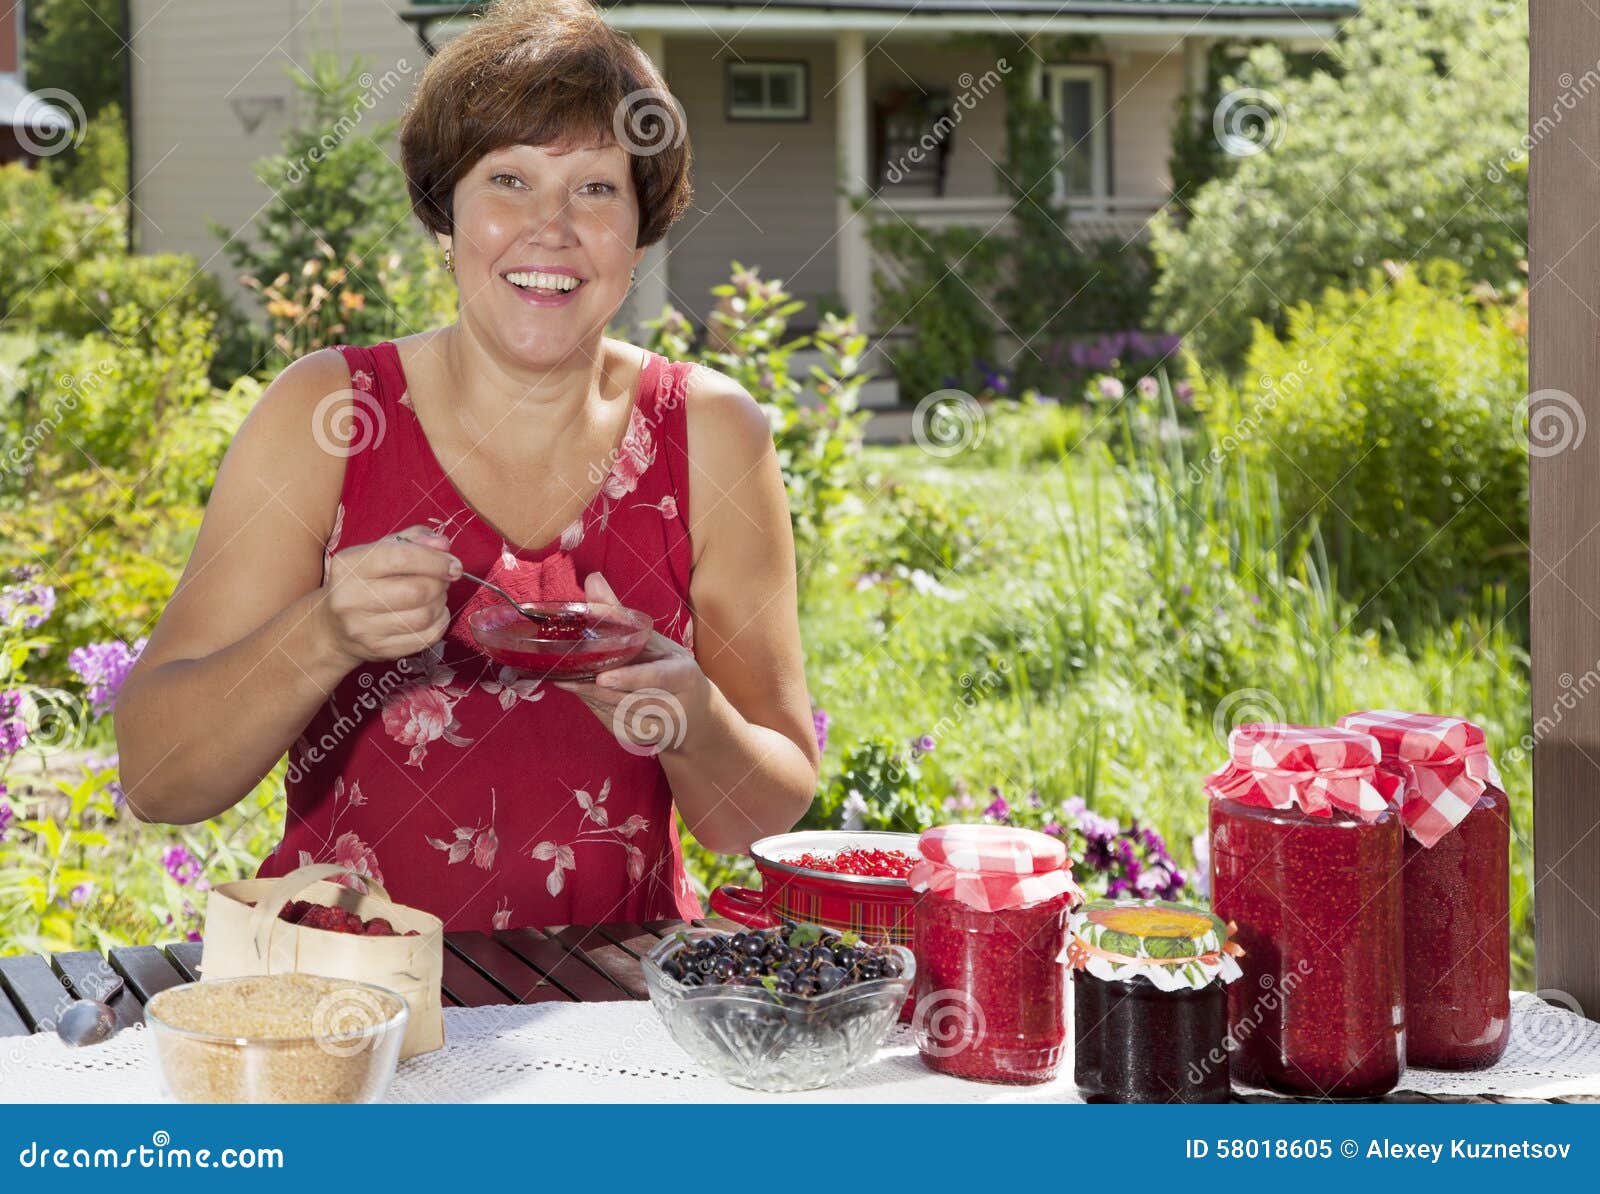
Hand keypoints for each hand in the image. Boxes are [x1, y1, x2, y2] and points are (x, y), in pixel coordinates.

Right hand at [317, 524, 461, 665]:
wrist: (333, 627)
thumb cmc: (362, 581)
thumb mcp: (378, 551)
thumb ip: (412, 540)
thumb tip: (442, 544)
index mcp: (349, 565)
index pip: (401, 558)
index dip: (436, 560)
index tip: (453, 565)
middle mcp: (351, 598)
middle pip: (417, 591)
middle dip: (440, 583)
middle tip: (443, 580)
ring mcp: (363, 629)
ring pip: (424, 616)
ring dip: (440, 603)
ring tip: (435, 596)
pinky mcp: (379, 650)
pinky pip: (426, 638)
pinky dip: (440, 623)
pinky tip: (433, 614)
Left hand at [553, 572, 710, 754]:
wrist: (696, 719)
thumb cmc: (674, 671)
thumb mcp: (659, 642)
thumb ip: (622, 615)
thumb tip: (592, 579)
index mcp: (683, 677)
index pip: (657, 678)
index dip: (631, 678)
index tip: (604, 678)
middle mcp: (673, 706)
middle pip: (626, 697)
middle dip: (592, 685)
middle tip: (563, 670)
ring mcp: (656, 728)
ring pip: (613, 710)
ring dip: (588, 693)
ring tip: (566, 676)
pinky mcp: (639, 740)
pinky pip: (608, 721)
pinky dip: (593, 704)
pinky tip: (585, 691)